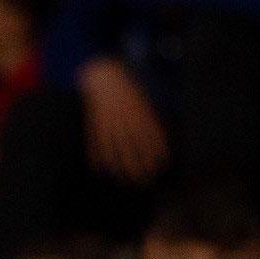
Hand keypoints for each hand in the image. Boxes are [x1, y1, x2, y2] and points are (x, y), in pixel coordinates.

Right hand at [77, 58, 168, 184]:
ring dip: (120, 166)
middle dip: (138, 164)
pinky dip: (98, 158)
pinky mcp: (94, 126)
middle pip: (133, 146)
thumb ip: (152, 118)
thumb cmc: (127, 91)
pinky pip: (96, 145)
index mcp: (139, 112)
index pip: (150, 136)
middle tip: (144, 180)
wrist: (104, 78)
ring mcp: (108, 123)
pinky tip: (102, 170)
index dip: (155, 153)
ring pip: (114, 148)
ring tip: (124, 180)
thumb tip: (165, 135)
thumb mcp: (144, 101)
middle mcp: (124, 119)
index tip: (159, 167)